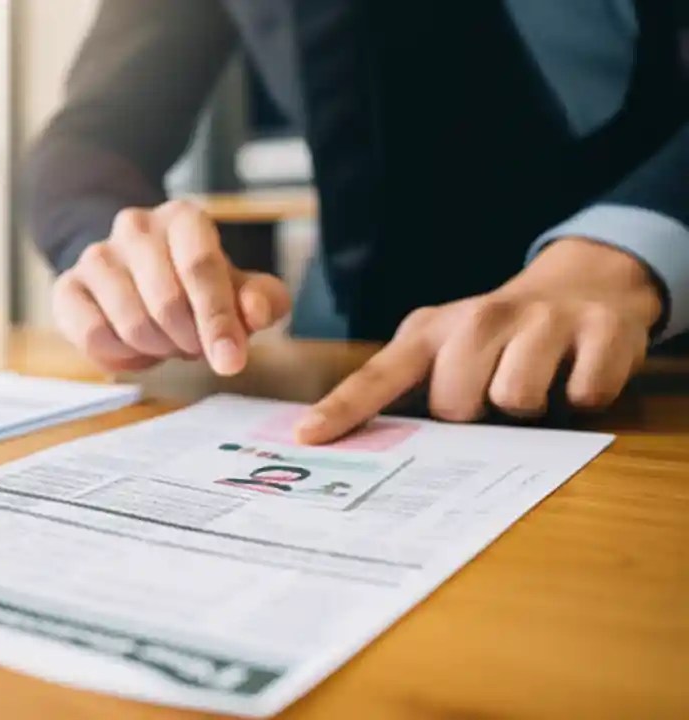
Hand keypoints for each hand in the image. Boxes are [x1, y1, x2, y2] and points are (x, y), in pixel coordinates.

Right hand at [52, 200, 290, 374]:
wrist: (135, 273)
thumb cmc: (195, 285)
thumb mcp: (239, 289)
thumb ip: (262, 300)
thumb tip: (253, 314)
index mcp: (183, 218)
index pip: (201, 268)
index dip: (218, 320)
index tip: (231, 361)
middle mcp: (135, 226)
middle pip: (166, 302)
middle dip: (188, 340)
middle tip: (195, 347)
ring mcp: (96, 255)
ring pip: (131, 323)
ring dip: (158, 349)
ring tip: (166, 342)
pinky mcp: (67, 287)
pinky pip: (93, 336)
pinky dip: (121, 356)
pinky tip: (134, 348)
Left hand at [296, 238, 663, 442]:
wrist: (586, 283)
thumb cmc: (498, 338)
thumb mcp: (446, 351)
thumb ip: (409, 390)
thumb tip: (360, 447)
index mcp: (431, 332)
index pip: (377, 376)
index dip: (342, 409)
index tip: (308, 436)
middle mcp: (479, 319)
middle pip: (455, 404)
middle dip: (474, 412)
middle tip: (491, 390)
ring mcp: (541, 320)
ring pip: (515, 398)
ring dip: (528, 408)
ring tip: (534, 380)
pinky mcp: (598, 330)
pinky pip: (583, 394)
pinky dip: (582, 396)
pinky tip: (577, 373)